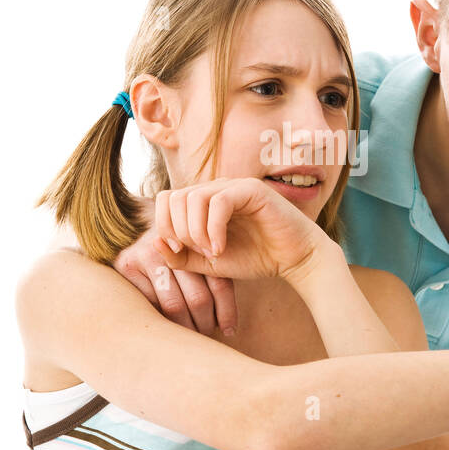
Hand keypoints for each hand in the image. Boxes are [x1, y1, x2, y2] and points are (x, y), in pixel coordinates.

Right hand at [113, 224, 238, 335]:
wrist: (137, 243)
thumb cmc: (178, 260)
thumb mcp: (199, 264)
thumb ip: (214, 282)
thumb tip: (229, 330)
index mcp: (201, 244)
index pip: (220, 284)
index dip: (227, 311)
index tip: (230, 330)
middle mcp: (175, 245)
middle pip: (198, 298)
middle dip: (205, 323)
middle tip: (207, 335)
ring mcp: (149, 253)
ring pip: (175, 306)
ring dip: (186, 327)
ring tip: (191, 337)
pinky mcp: (127, 265)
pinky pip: (150, 304)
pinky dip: (162, 320)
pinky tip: (170, 329)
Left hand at [154, 176, 334, 285]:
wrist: (294, 260)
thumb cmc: (255, 259)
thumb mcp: (208, 263)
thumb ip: (180, 256)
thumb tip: (153, 241)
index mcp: (203, 201)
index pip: (166, 200)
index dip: (165, 226)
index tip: (182, 252)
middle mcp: (215, 188)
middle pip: (175, 197)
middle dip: (179, 231)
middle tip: (199, 253)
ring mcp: (233, 186)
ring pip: (193, 197)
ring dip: (196, 231)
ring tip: (213, 252)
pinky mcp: (251, 190)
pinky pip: (219, 202)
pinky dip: (214, 228)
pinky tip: (222, 248)